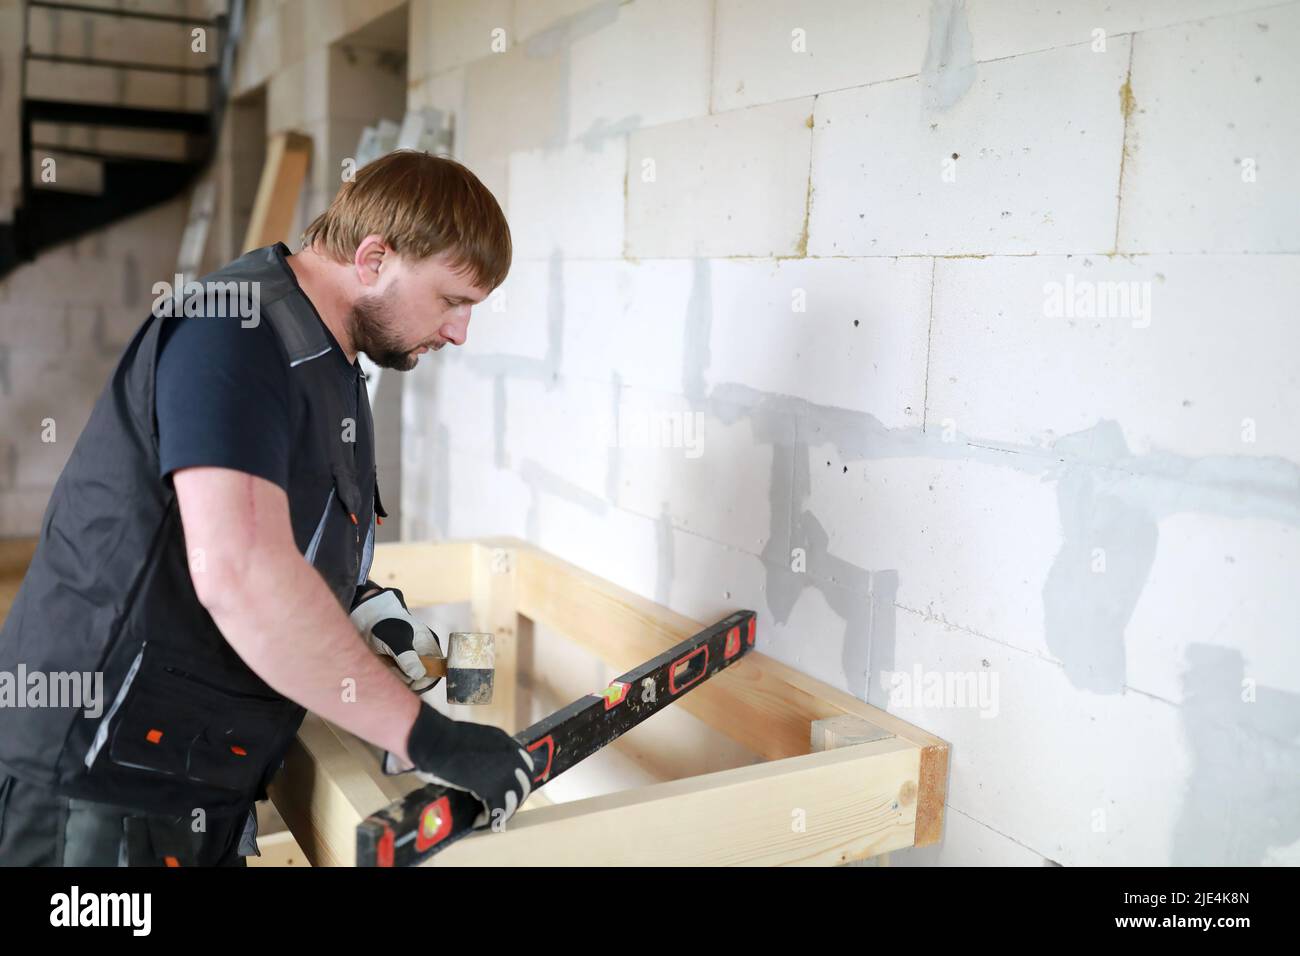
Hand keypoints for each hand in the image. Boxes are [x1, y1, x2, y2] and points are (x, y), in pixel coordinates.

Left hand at [350, 587, 442, 691]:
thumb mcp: (396, 639)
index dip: (425, 681)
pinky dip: (388, 674)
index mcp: (430, 647)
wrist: (368, 618)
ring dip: (394, 675)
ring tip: (385, 660)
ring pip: (406, 681)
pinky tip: (382, 662)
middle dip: (404, 678)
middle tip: (392, 665)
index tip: (410, 683)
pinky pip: (396, 679)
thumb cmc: (386, 623)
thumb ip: (407, 656)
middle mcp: (422, 656)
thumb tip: (419, 675)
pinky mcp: (397, 666)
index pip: (436, 671)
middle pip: (419, 680)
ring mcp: (409, 662)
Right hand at [386, 703, 534, 831]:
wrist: (434, 740)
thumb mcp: (476, 741)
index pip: (524, 767)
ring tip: (487, 817)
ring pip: (512, 800)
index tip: (506, 792)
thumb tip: (486, 772)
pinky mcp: (493, 787)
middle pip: (523, 785)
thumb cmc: (445, 740)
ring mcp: (505, 772)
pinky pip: (497, 810)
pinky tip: (477, 821)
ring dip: (501, 812)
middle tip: (498, 809)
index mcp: (507, 743)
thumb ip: (487, 755)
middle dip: (512, 800)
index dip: (516, 782)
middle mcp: (511, 756)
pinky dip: (488, 819)